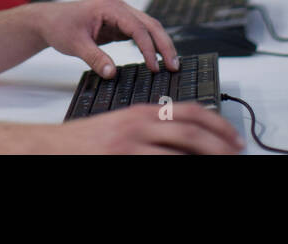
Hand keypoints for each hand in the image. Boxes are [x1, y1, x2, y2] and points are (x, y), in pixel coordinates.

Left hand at [31, 0, 179, 77]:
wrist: (48, 20)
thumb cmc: (59, 26)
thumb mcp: (75, 44)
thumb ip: (95, 58)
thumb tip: (112, 74)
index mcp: (110, 7)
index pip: (137, 27)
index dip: (148, 48)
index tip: (154, 67)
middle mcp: (118, 7)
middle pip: (150, 24)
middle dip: (164, 45)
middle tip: (175, 66)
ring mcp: (120, 15)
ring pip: (148, 27)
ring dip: (160, 44)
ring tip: (171, 64)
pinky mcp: (118, 24)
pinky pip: (139, 33)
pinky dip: (149, 45)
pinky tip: (156, 59)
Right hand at [54, 103, 244, 153]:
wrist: (51, 147)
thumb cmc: (87, 140)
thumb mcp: (123, 126)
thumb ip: (153, 128)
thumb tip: (188, 140)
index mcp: (142, 112)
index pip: (189, 111)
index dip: (217, 124)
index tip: (234, 137)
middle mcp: (138, 126)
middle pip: (190, 132)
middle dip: (219, 144)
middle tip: (237, 153)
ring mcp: (129, 146)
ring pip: (179, 153)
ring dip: (205, 158)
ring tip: (223, 164)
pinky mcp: (120, 160)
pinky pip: (158, 167)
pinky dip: (178, 170)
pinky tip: (188, 175)